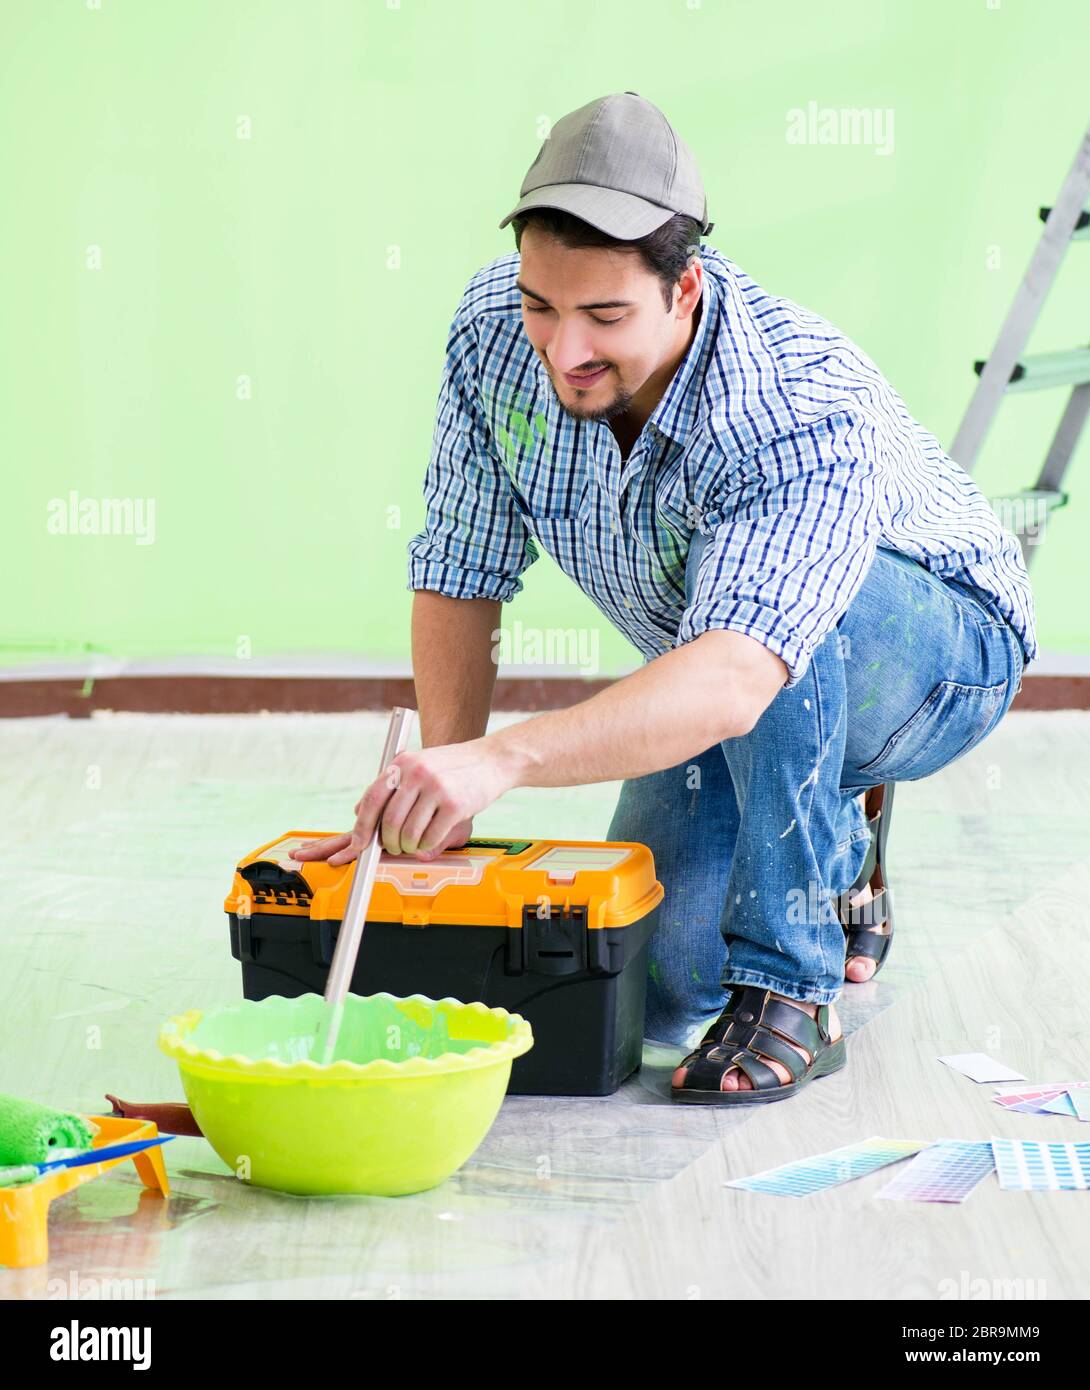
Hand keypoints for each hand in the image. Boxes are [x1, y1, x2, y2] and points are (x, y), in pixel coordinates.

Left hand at [289, 737, 520, 866]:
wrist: (493, 759)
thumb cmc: (454, 767)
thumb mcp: (420, 765)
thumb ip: (391, 787)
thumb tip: (359, 812)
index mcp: (404, 762)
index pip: (372, 798)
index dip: (363, 826)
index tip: (359, 845)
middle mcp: (418, 773)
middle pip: (390, 822)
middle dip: (389, 843)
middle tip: (395, 848)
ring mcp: (437, 788)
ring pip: (410, 834)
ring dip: (409, 847)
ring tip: (415, 845)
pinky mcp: (456, 805)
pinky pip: (431, 838)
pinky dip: (427, 847)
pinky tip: (432, 841)